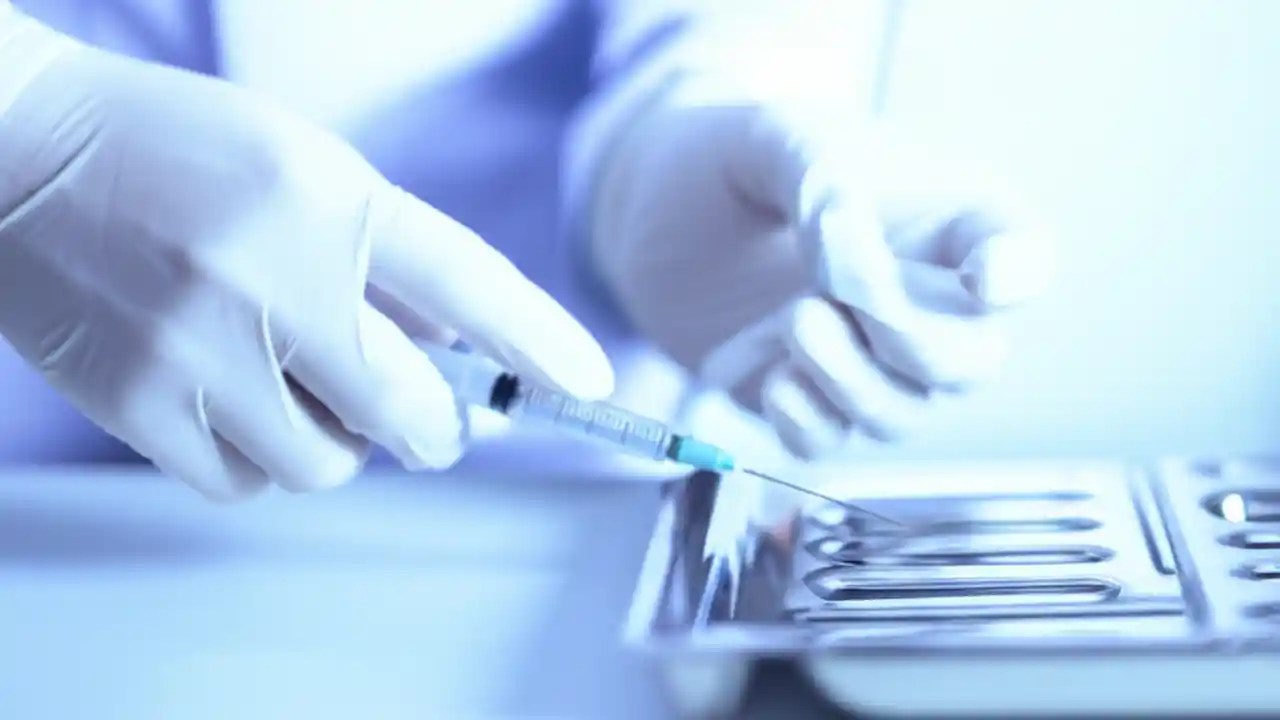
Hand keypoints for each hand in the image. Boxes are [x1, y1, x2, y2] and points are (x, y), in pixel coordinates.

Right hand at [0, 16, 612, 500]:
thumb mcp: (306, 175)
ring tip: (308, 389)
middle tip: (437, 420)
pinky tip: (245, 404)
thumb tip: (469, 361)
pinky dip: (267, 458)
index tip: (593, 387)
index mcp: (327, 199)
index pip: (468, 283)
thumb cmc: (179, 156)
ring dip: (345, 440)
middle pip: (410, 411)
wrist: (17, 153)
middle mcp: (270, 276)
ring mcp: (199, 349)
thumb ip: (389, 263)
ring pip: (333, 462)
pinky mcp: (138, 405)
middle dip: (440, 427)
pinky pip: (250, 482)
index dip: (540, 343)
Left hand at [589, 83, 1052, 458]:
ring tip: (792, 316)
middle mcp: (925, 303)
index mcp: (948, 221)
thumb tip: (844, 254)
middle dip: (908, 339)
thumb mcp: (779, 133)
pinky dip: (801, 417)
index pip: (1023, 256)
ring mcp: (867, 361)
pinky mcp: (804, 401)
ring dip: (846, 377)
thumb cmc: (744, 157)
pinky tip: (769, 372)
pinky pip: (827, 442)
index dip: (1019, 277)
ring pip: (899, 414)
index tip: (985, 277)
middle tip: (828, 290)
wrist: (658, 205)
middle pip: (971, 364)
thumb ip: (820, 173)